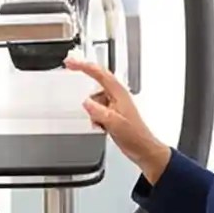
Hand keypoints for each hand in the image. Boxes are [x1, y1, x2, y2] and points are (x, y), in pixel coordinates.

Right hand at [63, 57, 171, 184]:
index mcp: (119, 93)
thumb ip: (98, 111)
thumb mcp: (114, 123)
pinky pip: (97, 109)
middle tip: (70, 70)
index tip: (71, 63)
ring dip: (92, 109)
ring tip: (99, 122)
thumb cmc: (135, 136)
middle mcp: (117, 95)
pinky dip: (95, 117)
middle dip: (84, 78)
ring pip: (95, 98)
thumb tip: (86, 103)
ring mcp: (114, 104)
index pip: (99, 73)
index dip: (83, 66)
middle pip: (97, 81)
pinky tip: (101, 126)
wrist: (143, 149)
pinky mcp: (112, 113)